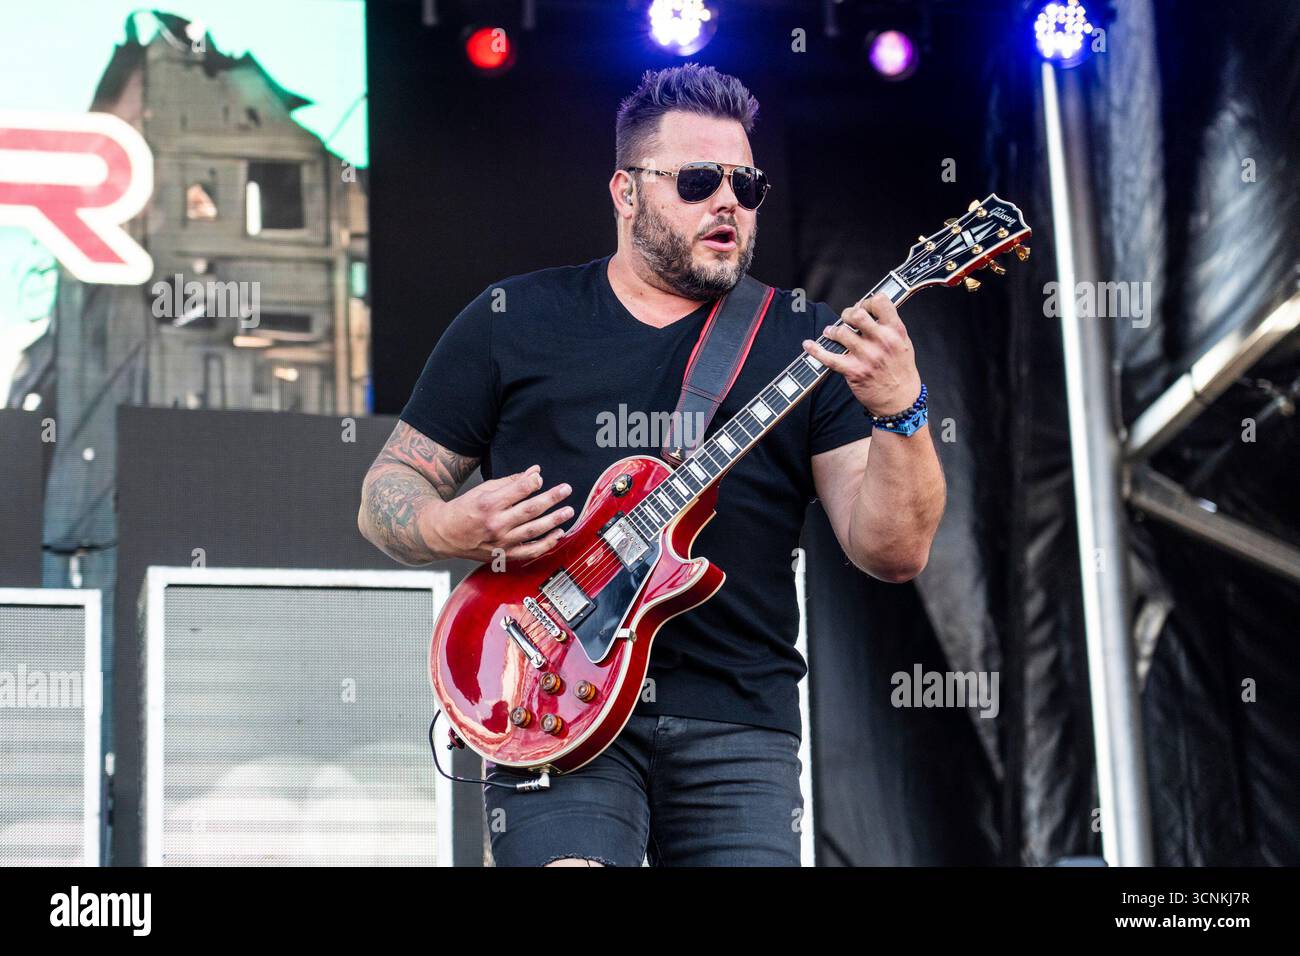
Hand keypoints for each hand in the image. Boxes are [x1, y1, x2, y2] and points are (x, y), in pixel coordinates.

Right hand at [422, 464, 572, 562]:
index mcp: (489, 504)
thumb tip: (534, 472)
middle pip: (530, 509)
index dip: (533, 483)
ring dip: (554, 520)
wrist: (444, 534)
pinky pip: (530, 550)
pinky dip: (547, 543)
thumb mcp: (484, 490)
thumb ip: (511, 482)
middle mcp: (496, 524)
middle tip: (566, 489)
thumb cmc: (463, 510)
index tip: (542, 478)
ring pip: (534, 530)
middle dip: (551, 498)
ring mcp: (501, 541)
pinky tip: (558, 534)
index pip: (518, 491)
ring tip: (568, 511)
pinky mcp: (504, 554)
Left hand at [801, 293, 922, 416]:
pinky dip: (815, 350)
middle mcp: (882, 342)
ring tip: (831, 333)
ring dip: (832, 331)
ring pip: (841, 333)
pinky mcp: (854, 371)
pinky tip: (808, 345)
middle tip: (846, 319)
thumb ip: (888, 326)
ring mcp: (867, 357)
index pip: (880, 302)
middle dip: (847, 313)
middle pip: (857, 314)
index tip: (863, 307)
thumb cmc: (900, 370)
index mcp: (896, 331)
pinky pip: (829, 358)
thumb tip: (866, 309)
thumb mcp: (903, 342)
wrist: (900, 400)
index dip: (867, 301)